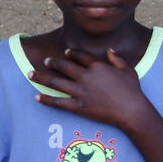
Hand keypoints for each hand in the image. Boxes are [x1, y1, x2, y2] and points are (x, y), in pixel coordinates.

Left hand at [27, 47, 146, 132]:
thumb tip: (110, 50)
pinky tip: (37, 97)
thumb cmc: (132, 91)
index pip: (79, 55)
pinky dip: (47, 99)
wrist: (132, 111)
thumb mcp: (128, 70)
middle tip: (45, 61)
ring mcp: (81, 92)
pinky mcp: (79, 106)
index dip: (71, 53)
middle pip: (64, 66)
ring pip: (56, 82)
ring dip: (42, 77)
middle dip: (52, 63)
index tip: (65, 53)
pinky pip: (59, 102)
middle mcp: (86, 77)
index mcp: (98, 66)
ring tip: (30, 74)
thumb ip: (117, 59)